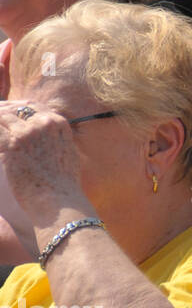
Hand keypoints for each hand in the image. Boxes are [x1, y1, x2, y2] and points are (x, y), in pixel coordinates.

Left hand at [0, 101, 89, 222]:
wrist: (59, 200)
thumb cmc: (63, 185)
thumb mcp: (68, 154)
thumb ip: (58, 140)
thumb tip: (51, 139)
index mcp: (58, 124)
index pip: (33, 107)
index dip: (16, 109)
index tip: (5, 115)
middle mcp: (44, 123)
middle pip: (15, 108)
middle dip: (1, 112)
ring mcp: (28, 132)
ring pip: (1, 116)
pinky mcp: (13, 143)